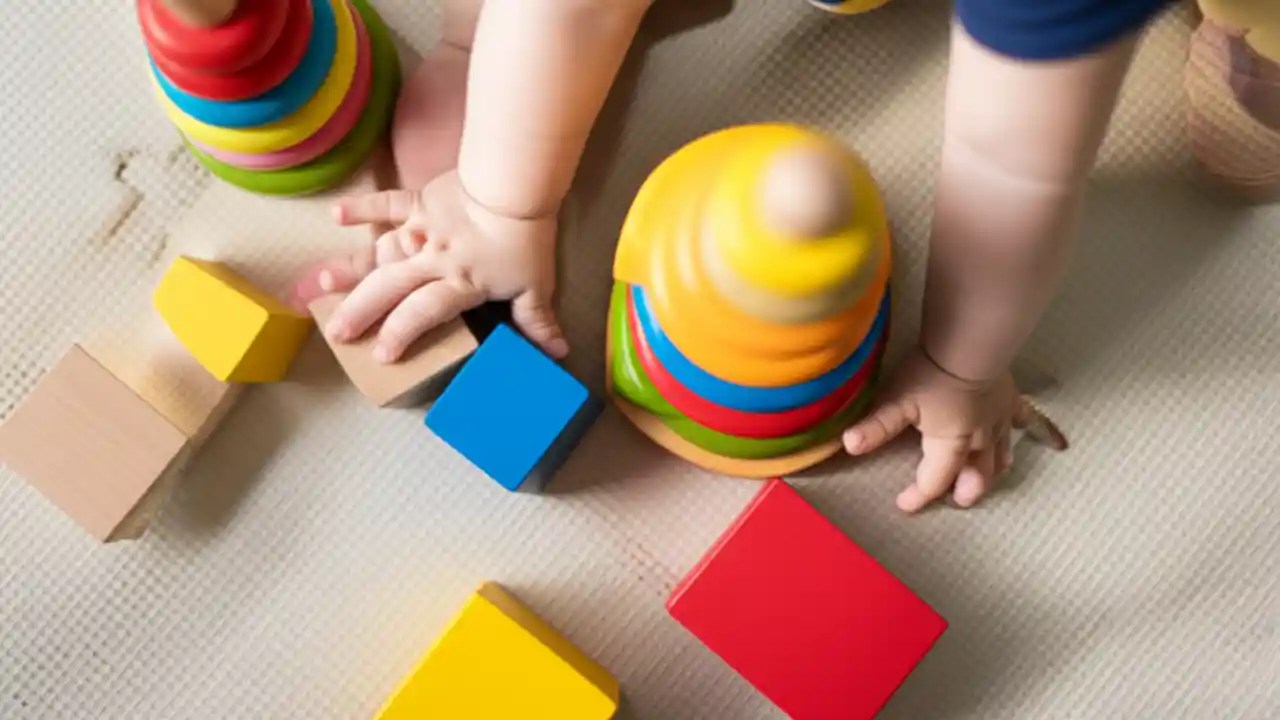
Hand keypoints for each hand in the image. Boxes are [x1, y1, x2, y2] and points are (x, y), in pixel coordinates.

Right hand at [298, 170, 566, 361]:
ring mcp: (421, 229)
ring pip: (379, 252)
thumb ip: (537, 321)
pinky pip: (387, 203)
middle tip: (336, 333)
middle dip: (361, 312)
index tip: (381, 355)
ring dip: (348, 268)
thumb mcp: (536, 286)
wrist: (516, 184)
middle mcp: (431, 260)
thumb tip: (557, 353)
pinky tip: (335, 216)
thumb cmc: (527, 239)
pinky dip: (362, 208)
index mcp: (458, 283)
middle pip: (390, 287)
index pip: (424, 313)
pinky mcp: (419, 201)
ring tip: (316, 285)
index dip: (401, 334)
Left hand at [844, 346, 1063, 512]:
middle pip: (974, 476)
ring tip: (984, 481)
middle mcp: (980, 440)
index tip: (903, 505)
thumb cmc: (932, 372)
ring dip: (992, 472)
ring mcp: (1000, 421)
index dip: (918, 495)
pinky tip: (1061, 445)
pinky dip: (1046, 435)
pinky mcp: (1012, 401)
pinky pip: (1033, 422)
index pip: (934, 480)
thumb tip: (848, 447)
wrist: (972, 342)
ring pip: (1001, 457)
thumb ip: (876, 427)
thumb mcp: (898, 401)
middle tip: (955, 500)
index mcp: (951, 445)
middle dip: (963, 491)